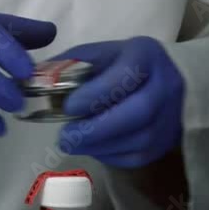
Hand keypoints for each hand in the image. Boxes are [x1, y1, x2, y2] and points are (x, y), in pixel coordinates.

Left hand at [54, 37, 184, 168]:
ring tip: (72, 143)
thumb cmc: (122, 65)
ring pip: (140, 139)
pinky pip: (138, 155)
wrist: (166, 80)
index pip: (126, 75)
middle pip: (139, 112)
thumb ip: (70, 65)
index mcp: (146, 55)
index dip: (97, 94)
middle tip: (64, 136)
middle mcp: (167, 85)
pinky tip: (92, 147)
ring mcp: (171, 116)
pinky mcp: (167, 141)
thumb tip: (36, 80)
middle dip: (97, 128)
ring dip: (100, 146)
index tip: (68, 106)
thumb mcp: (99, 54)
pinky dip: (110, 155)